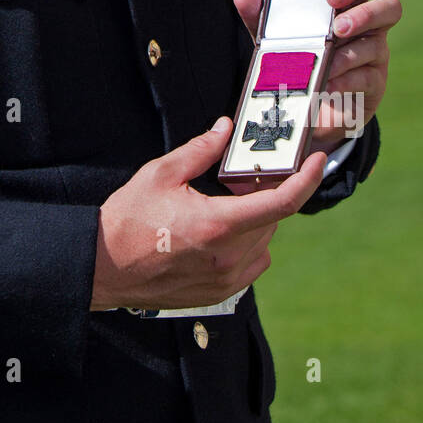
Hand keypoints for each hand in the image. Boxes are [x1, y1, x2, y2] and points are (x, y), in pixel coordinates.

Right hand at [90, 120, 325, 310]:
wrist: (104, 267)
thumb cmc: (129, 220)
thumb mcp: (161, 174)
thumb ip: (200, 149)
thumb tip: (225, 129)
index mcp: (218, 225)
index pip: (282, 203)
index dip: (308, 180)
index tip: (318, 162)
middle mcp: (229, 258)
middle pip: (271, 220)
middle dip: (263, 195)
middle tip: (240, 179)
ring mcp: (226, 281)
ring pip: (264, 243)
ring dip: (254, 222)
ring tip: (222, 206)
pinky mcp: (219, 294)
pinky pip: (251, 264)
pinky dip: (246, 245)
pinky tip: (218, 234)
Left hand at [232, 0, 401, 152]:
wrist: (310, 103)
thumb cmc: (300, 57)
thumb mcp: (278, 37)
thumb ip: (262, 17)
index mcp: (348, 5)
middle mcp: (368, 26)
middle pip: (388, 7)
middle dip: (364, 15)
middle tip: (338, 28)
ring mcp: (375, 54)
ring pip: (375, 46)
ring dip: (347, 55)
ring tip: (324, 63)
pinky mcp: (374, 84)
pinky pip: (367, 79)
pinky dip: (344, 82)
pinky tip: (326, 86)